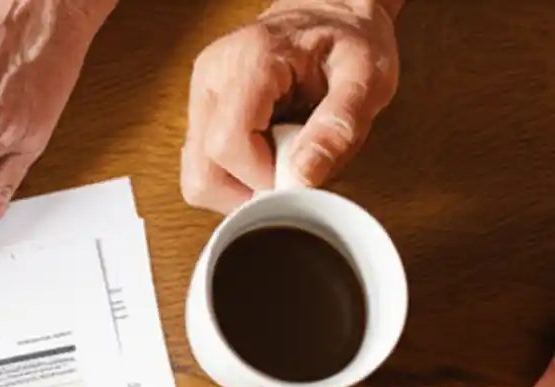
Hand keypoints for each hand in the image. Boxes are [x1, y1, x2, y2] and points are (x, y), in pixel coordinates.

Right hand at [182, 0, 401, 212]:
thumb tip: (304, 177)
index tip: (297, 176)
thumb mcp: (366, 77)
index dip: (262, 177)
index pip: (226, 145)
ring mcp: (200, 97)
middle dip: (247, 192)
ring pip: (197, 177)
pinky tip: (266, 153)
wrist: (328, 12)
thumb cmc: (347, 39)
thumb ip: (340, 127)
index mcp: (249, 63)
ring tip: (280, 158)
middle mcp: (211, 80)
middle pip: (201, 172)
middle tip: (288, 173)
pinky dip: (237, 175)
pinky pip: (204, 166)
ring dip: (241, 186)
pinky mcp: (200, 113)